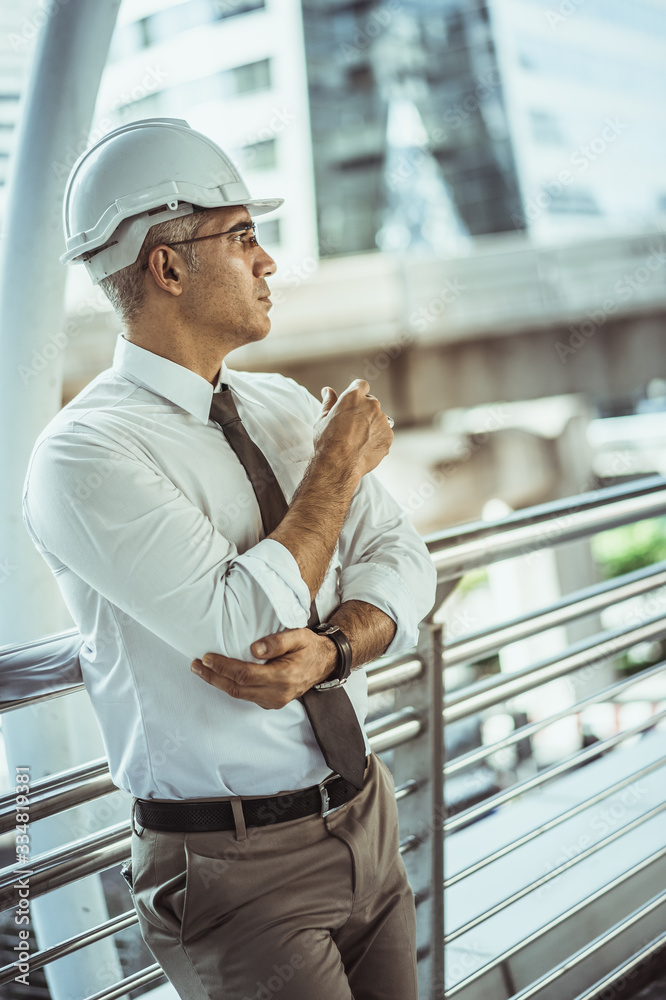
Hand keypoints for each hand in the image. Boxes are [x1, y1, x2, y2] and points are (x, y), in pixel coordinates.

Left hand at [190, 628, 337, 709]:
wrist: (326, 663)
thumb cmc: (310, 647)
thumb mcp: (299, 636)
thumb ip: (277, 641)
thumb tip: (254, 649)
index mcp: (283, 677)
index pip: (244, 674)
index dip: (223, 667)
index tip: (206, 657)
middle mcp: (277, 694)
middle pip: (236, 688)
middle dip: (212, 677)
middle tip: (195, 665)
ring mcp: (275, 701)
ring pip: (239, 694)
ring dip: (218, 682)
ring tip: (201, 670)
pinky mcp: (272, 703)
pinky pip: (246, 696)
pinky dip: (230, 686)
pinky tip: (219, 677)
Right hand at [313, 379, 392, 477]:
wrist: (339, 464)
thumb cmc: (327, 441)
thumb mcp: (322, 418)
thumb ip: (328, 402)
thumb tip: (328, 391)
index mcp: (354, 396)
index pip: (361, 385)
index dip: (357, 392)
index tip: (353, 402)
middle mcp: (371, 405)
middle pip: (371, 402)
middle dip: (364, 410)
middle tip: (352, 425)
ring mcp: (382, 420)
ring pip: (378, 418)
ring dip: (371, 425)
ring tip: (357, 439)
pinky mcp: (388, 435)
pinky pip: (384, 433)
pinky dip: (377, 438)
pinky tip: (364, 447)